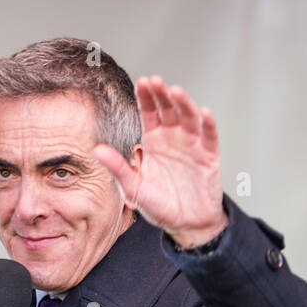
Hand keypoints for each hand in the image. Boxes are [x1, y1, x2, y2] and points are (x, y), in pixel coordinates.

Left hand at [92, 76, 227, 248]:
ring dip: (183, 103)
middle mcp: (173, 138)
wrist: (186, 224)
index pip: (149, 113)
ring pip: (188, 117)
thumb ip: (118, 168)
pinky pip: (209, 136)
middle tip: (155, 82)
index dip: (146, 97)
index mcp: (153, 142)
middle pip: (168, 109)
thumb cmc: (160, 206)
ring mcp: (192, 145)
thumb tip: (96, 150)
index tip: (141, 82)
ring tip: (176, 92)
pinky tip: (204, 113)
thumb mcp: (134, 188)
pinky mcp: (209, 156)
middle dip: (162, 95)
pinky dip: (207, 124)